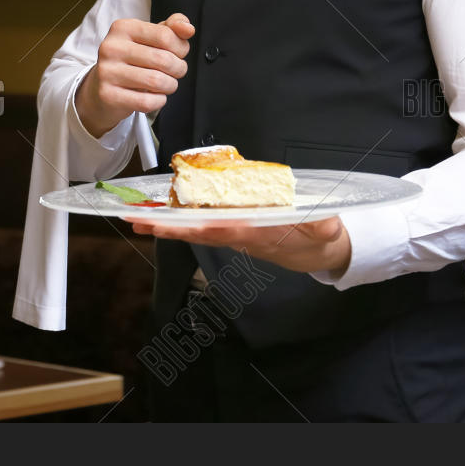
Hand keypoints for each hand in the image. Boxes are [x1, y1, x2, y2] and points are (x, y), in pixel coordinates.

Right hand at [75, 13, 194, 137]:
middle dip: (178, 69)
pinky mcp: (108, 95)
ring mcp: (107, 72)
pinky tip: (154, 96)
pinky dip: (158, 101)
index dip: (180, 48)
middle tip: (175, 72)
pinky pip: (146, 101)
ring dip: (170, 86)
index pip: (165, 35)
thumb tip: (187, 28)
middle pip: (163, 59)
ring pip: (156, 81)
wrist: (100, 88)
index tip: (178, 54)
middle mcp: (112, 47)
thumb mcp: (148, 38)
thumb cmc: (130, 60)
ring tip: (166, 84)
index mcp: (123, 28)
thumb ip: (171, 28)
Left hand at [124, 214, 351, 279]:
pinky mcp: (234, 227)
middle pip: (199, 232)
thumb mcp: (326, 231)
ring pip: (197, 228)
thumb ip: (323, 226)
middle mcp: (240, 235)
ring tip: (138, 219)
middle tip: (137, 223)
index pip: (223, 231)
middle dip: (168, 229)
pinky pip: (204, 223)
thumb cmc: (319, 237)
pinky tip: (163, 215)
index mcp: (258, 234)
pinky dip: (182, 220)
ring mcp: (235, 233)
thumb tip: (324, 224)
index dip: (197, 228)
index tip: (173, 226)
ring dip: (168, 225)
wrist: (320, 250)